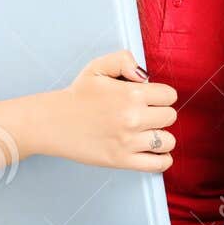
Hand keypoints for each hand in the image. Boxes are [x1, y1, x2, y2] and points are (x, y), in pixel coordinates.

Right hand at [50, 50, 177, 171]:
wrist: (53, 122)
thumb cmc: (77, 95)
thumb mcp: (97, 67)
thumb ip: (124, 60)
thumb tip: (145, 75)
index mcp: (131, 94)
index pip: (169, 96)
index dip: (161, 96)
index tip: (149, 99)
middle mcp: (133, 118)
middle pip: (170, 117)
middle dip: (160, 113)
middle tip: (144, 115)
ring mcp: (128, 141)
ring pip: (168, 140)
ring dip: (161, 136)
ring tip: (147, 133)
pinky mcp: (122, 160)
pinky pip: (159, 163)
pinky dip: (162, 158)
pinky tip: (153, 151)